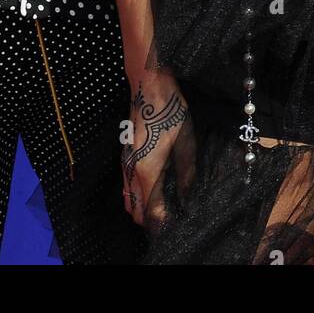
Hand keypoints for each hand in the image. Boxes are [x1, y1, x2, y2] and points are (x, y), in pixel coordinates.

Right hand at [121, 65, 192, 230]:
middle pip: (135, 211)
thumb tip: (188, 199)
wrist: (148, 84)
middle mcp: (130, 172)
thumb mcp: (186, 144)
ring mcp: (124, 163)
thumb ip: (186, 175)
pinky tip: (153, 190)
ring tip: (164, 208)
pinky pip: (126, 186)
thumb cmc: (170, 112)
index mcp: (147, 172)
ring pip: (128, 199)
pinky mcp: (125, 154)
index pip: (150, 212)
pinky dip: (136, 196)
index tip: (177, 227)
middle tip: (172, 220)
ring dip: (142, 209)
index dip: (163, 225)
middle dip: (151, 221)